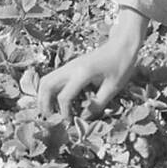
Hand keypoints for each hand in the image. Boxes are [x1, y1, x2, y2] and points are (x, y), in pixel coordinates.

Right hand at [37, 8, 148, 122]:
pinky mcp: (70, 66)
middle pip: (46, 85)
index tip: (70, 122)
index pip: (64, 97)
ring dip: (44, 97)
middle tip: (51, 118)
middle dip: (44, 104)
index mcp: (82, 73)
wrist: (122, 45)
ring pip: (46, 80)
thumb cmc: (121, 64)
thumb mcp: (113, 87)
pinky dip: (51, 91)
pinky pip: (53, 78)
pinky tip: (59, 101)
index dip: (65, 113)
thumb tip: (83, 120)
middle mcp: (71, 68)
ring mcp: (69, 65)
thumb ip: (97, 104)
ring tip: (51, 111)